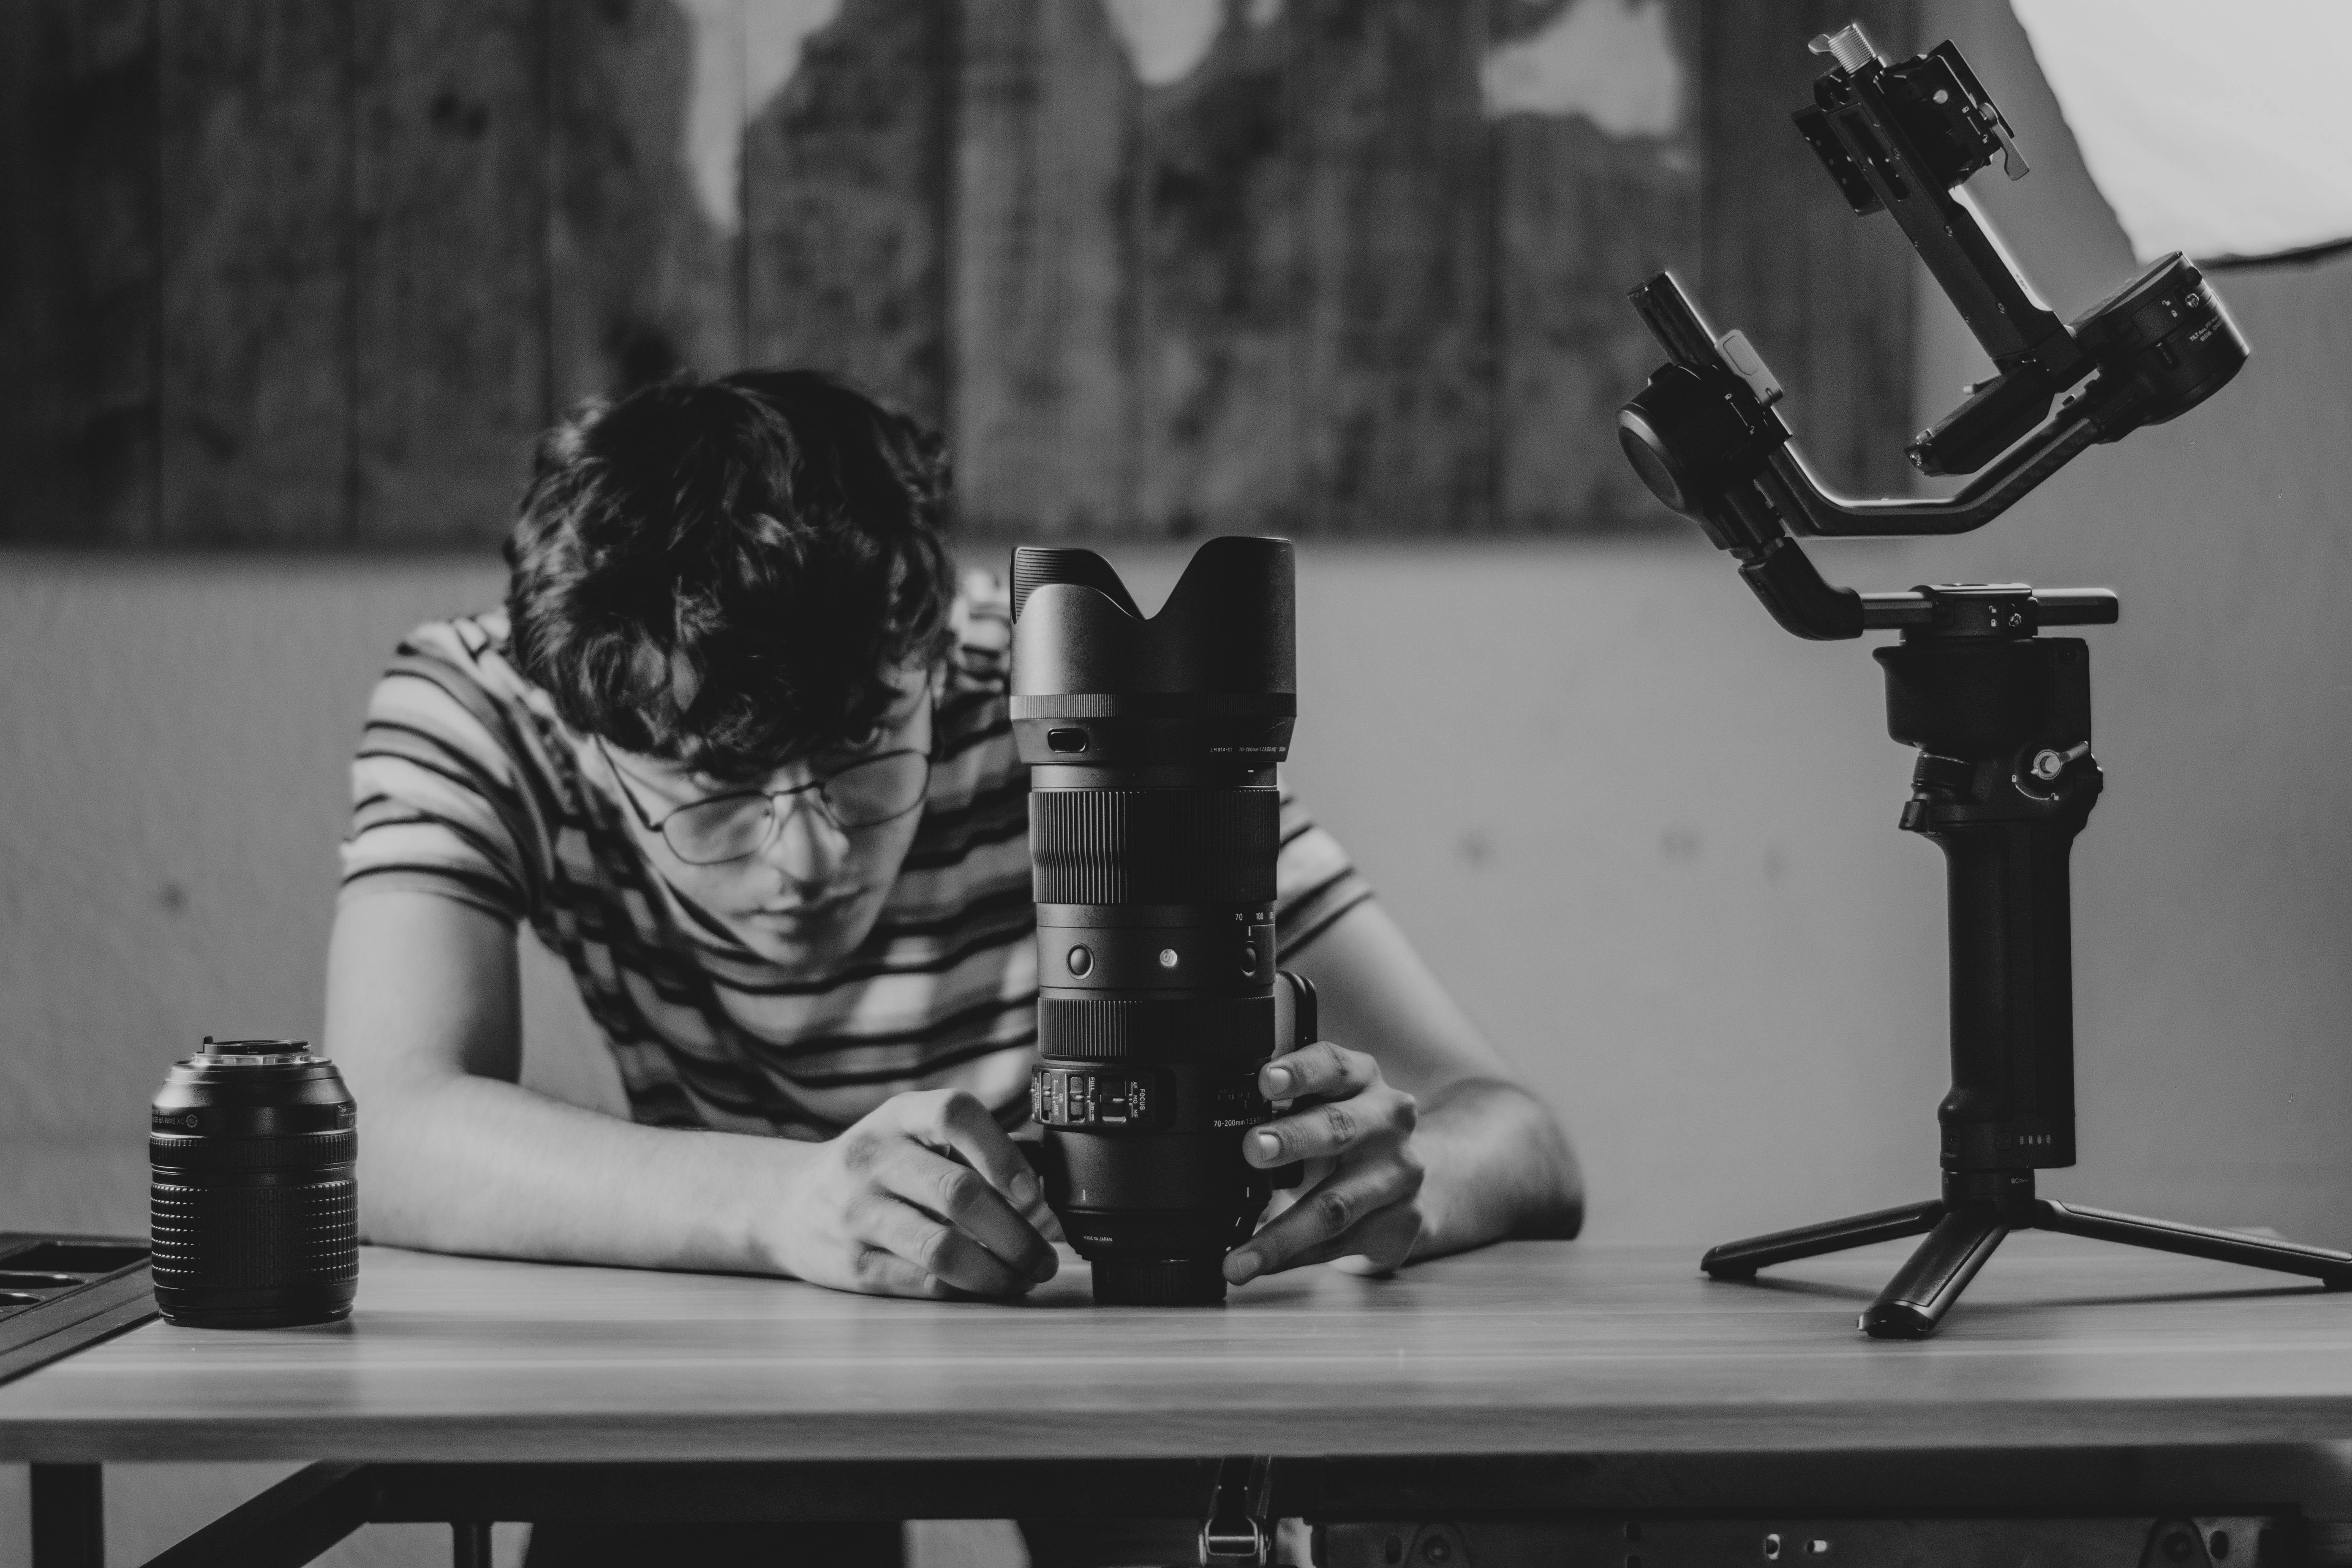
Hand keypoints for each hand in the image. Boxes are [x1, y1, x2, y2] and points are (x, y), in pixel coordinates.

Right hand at [766, 1089, 1061, 1298]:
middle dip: (1017, 1232)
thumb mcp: (909, 1134)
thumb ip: (967, 1150)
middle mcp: (873, 1157)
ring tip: (1024, 1278)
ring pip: (942, 1248)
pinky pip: (921, 1282)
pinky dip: (964, 1289)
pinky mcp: (851, 1264)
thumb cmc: (874, 1168)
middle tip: (1047, 1254)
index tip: (1034, 1193)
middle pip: (958, 1193)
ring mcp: (857, 1212)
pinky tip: (986, 1288)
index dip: (1002, 1154)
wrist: (785, 1203)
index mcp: (899, 1116)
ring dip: (997, 1271)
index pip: (955, 1115)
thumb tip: (1043, 1198)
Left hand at [1225, 1040, 1422, 1284]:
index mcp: (1362, 1080)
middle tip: (1252, 1149)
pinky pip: (1340, 1245)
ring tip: (1243, 1253)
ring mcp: (1399, 1175)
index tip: (1265, 1079)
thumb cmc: (1352, 1136)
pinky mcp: (1403, 1221)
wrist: (1416, 1180)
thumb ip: (1285, 1106)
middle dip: (1293, 1139)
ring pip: (1337, 1204)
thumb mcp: (1327, 1103)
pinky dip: (1295, 1258)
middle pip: (1339, 1128)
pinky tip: (1264, 1266)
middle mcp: (1387, 1122)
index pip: (1332, 1065)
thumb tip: (1217, 1127)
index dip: (1299, 1071)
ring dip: (1283, 1232)